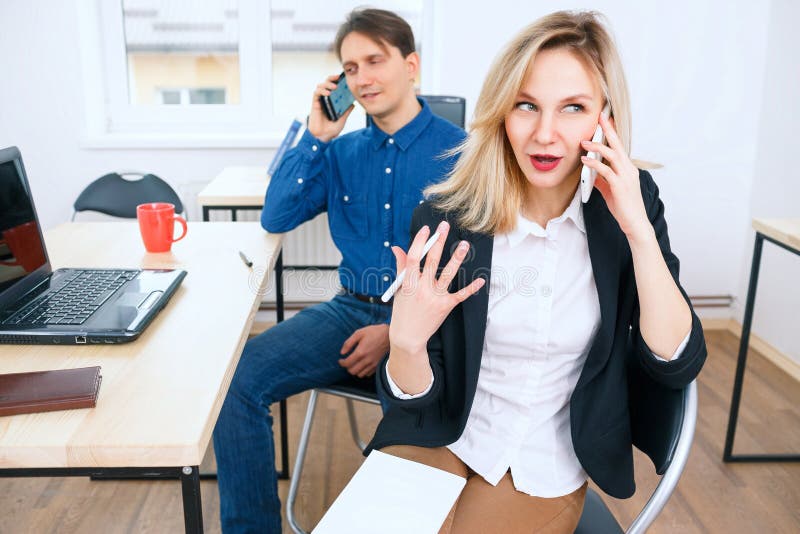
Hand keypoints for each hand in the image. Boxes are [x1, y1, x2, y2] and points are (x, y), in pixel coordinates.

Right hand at [307, 73, 354, 142]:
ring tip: (334, 87)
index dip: (338, 81)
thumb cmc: (331, 129)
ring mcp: (320, 101)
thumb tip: (353, 104)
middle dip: (332, 78)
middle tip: (338, 77)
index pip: (334, 87)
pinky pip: (316, 93)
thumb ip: (347, 111)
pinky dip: (322, 91)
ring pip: (320, 85)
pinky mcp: (315, 104)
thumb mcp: (342, 119)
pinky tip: (328, 93)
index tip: (344, 78)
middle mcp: (325, 99)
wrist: (322, 137)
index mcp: (332, 101)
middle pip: (327, 83)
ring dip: (327, 84)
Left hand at [339, 324, 389, 377]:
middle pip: (352, 371)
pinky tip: (363, 365)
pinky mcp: (378, 366)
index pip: (347, 363)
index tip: (341, 360)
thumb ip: (348, 343)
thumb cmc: (375, 332)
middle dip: (347, 367)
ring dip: (355, 370)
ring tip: (355, 364)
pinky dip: (363, 371)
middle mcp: (367, 360)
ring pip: (360, 374)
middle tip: (347, 362)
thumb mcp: (359, 333)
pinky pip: (368, 374)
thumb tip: (342, 352)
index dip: (341, 363)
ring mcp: (373, 364)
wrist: (391, 335)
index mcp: (360, 352)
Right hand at [389, 221, 485, 355]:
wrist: (408, 337)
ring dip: (456, 258)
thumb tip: (397, 248)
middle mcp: (422, 288)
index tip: (426, 229)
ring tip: (463, 244)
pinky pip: (460, 295)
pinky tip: (481, 280)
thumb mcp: (400, 289)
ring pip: (448, 274)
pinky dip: (471, 288)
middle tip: (444, 226)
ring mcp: (435, 297)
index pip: (414, 257)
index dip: (420, 241)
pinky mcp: (445, 306)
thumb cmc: (402, 311)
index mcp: (409, 283)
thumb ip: (401, 268)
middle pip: (432, 260)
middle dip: (438, 241)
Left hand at [580, 114, 651, 240]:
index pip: (619, 147)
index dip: (612, 133)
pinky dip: (594, 164)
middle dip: (608, 130)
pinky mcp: (619, 186)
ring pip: (612, 155)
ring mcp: (625, 177)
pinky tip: (585, 161)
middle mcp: (629, 170)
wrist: (635, 223)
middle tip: (599, 118)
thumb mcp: (610, 191)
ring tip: (584, 143)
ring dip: (597, 147)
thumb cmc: (624, 208)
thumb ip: (602, 180)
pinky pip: (605, 171)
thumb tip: (591, 174)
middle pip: (618, 145)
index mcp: (628, 169)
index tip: (605, 121)